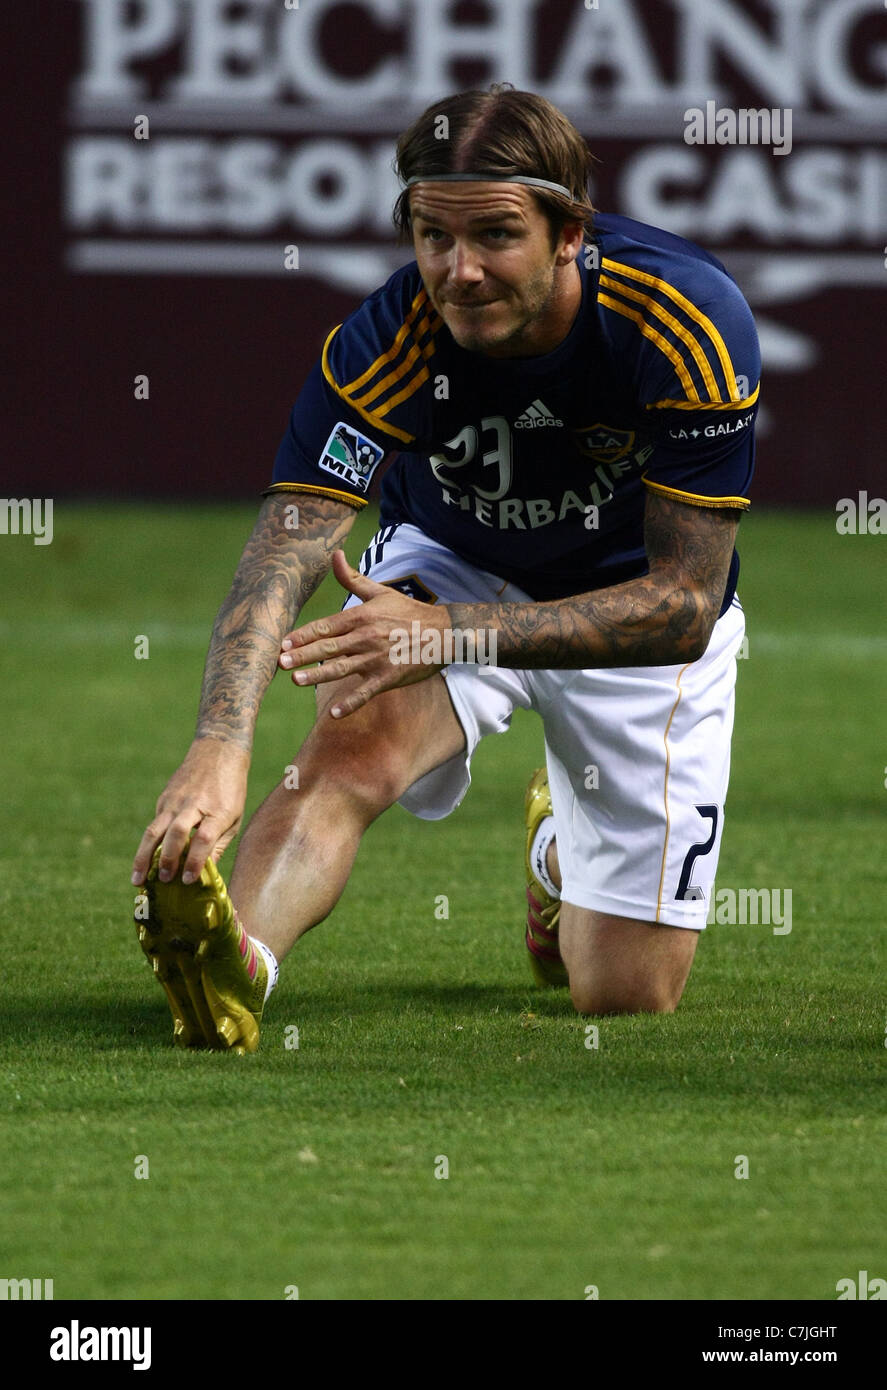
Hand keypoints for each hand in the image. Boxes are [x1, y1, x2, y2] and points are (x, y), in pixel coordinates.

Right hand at [131, 737, 249, 885]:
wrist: (217, 752)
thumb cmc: (230, 791)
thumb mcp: (234, 818)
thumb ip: (218, 845)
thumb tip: (203, 876)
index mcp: (218, 811)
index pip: (204, 838)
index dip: (195, 860)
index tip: (188, 880)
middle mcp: (194, 805)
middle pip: (176, 833)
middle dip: (167, 859)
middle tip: (164, 880)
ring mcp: (175, 801)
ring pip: (154, 830)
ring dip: (143, 856)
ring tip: (137, 879)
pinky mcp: (164, 799)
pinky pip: (154, 825)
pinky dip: (148, 846)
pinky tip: (144, 864)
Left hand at [278, 549, 452, 717]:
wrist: (443, 632)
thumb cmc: (408, 612)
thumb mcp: (380, 592)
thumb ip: (352, 578)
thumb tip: (334, 554)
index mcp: (361, 617)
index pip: (325, 626)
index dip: (303, 635)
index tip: (283, 642)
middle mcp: (365, 637)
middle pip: (328, 647)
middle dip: (302, 655)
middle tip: (280, 662)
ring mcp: (376, 658)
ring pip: (342, 668)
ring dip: (318, 675)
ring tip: (296, 680)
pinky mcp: (388, 677)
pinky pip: (366, 692)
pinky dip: (351, 703)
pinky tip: (334, 714)